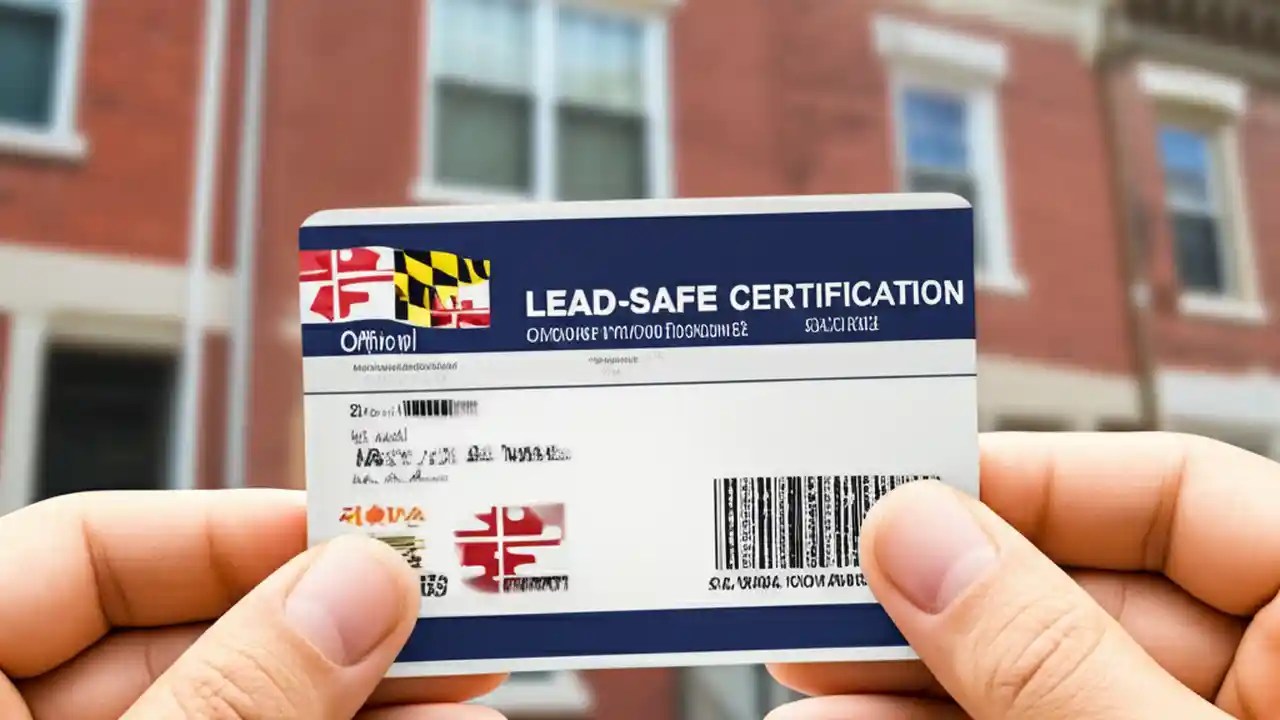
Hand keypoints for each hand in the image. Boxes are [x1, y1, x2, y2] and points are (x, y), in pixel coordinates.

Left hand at [0, 489, 506, 718]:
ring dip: (361, 697)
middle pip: (183, 636)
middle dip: (330, 625)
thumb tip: (356, 586)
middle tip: (443, 610)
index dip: (229, 528)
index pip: (80, 546)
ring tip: (466, 688)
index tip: (355, 530)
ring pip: (236, 711)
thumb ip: (236, 691)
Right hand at [768, 432, 1279, 718]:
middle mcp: (1272, 680)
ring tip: (804, 682)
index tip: (894, 493)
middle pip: (1080, 594)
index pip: (1177, 489)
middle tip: (813, 592)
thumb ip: (1050, 656)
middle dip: (932, 598)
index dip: (1024, 479)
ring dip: (909, 682)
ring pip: (1039, 683)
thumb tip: (914, 537)